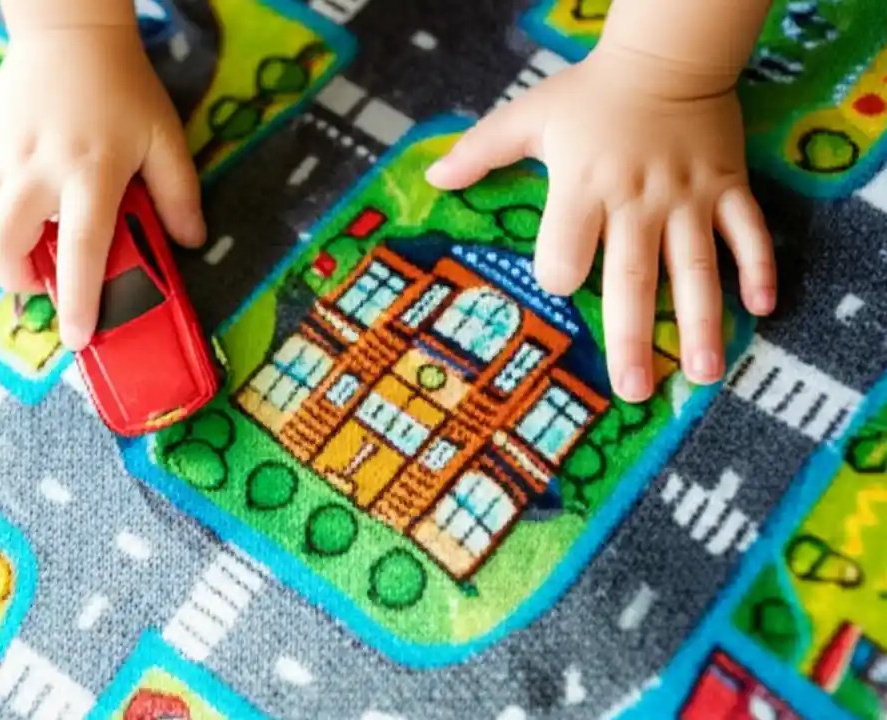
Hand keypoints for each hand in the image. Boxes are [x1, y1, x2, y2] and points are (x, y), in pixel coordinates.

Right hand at [0, 26, 204, 348]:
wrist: (69, 34)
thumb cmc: (123, 89)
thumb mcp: (165, 138)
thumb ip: (180, 194)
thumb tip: (192, 243)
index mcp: (91, 171)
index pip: (82, 250)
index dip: (79, 299)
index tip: (76, 338)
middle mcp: (38, 168)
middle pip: (7, 246)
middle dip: (18, 281)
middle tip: (40, 282)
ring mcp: (0, 156)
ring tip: (25, 252)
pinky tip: (5, 218)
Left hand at [425, 47, 775, 402]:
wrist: (666, 57)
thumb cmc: (589, 95)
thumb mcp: (528, 116)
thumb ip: (480, 150)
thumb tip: (433, 177)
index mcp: (583, 187)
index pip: (567, 251)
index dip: (558, 274)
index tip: (558, 288)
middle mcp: (637, 201)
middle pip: (633, 278)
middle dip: (633, 337)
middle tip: (633, 391)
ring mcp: (688, 198)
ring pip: (697, 268)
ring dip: (702, 322)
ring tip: (703, 375)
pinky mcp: (728, 188)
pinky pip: (749, 233)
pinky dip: (759, 268)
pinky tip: (762, 311)